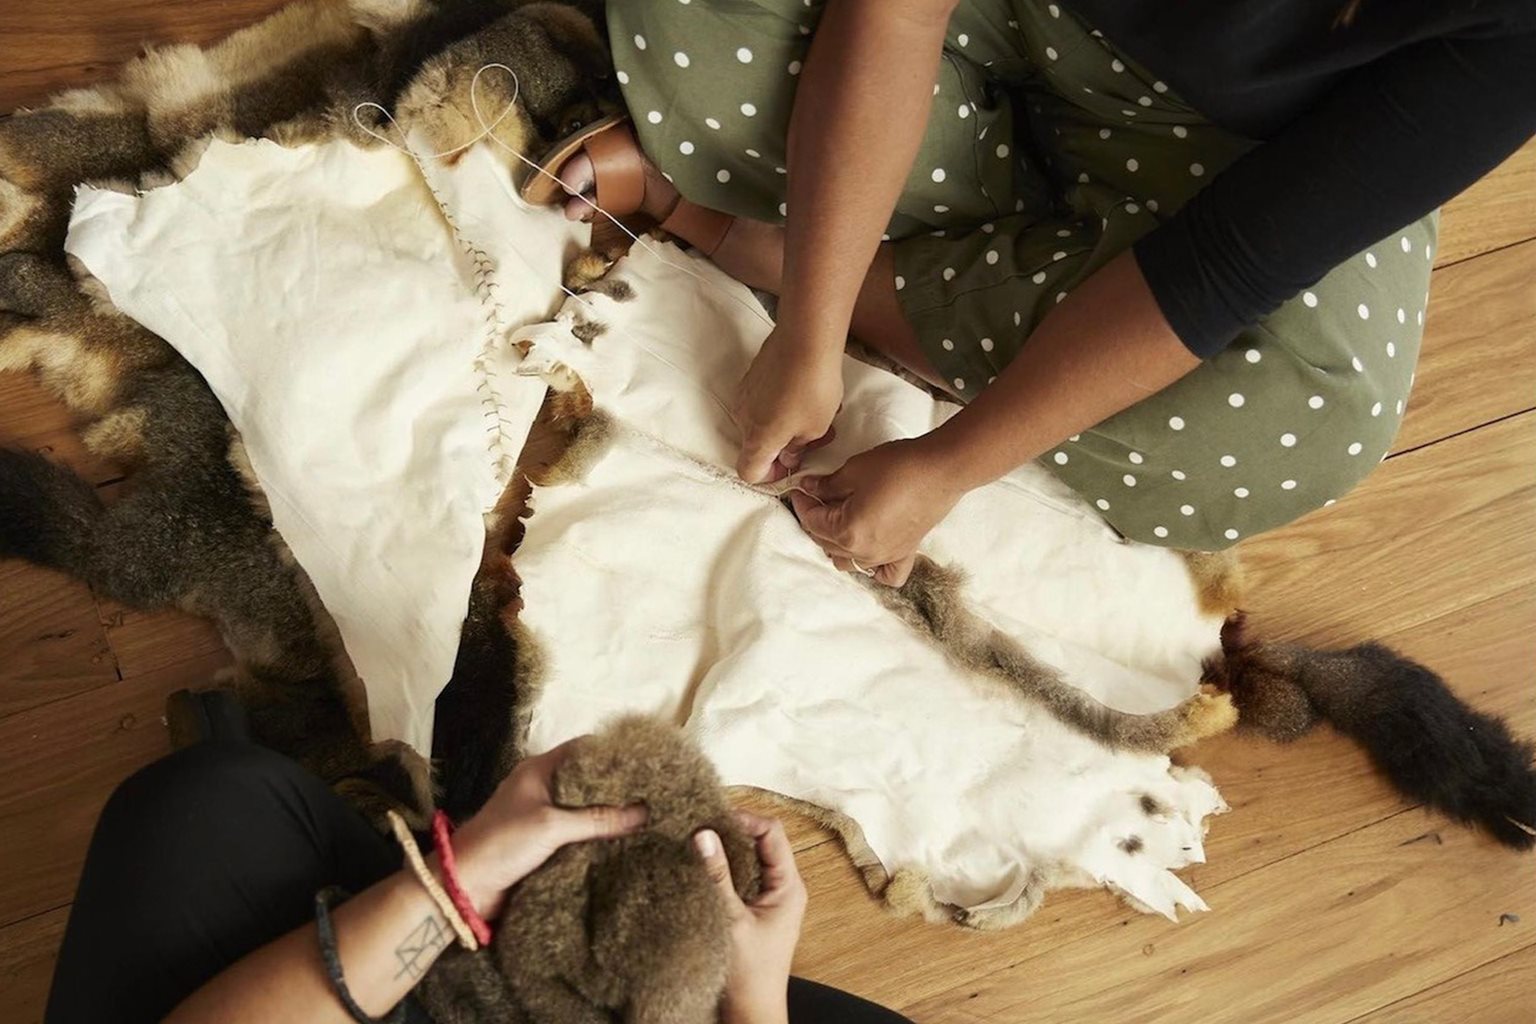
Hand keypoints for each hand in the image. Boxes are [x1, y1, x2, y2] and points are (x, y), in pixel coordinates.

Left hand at [447, 739, 647, 920]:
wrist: (465, 887)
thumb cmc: (502, 842)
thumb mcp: (552, 825)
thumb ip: (598, 818)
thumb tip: (644, 812)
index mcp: (538, 771)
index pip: (582, 750)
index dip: (611, 752)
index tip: (644, 759)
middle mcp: (542, 790)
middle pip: (586, 782)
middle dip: (616, 788)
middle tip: (652, 792)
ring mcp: (542, 819)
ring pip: (583, 812)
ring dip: (607, 817)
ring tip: (647, 818)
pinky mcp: (543, 846)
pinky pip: (577, 837)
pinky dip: (596, 839)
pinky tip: (623, 844)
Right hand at [695, 813, 807, 1023]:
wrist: (749, 1017)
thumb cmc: (749, 976)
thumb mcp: (731, 922)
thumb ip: (717, 877)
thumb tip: (703, 833)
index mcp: (789, 886)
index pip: (772, 833)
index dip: (744, 819)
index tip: (711, 818)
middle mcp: (781, 888)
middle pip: (759, 841)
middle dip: (729, 831)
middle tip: (696, 825)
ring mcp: (766, 899)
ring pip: (746, 859)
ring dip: (722, 850)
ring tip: (692, 843)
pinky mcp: (751, 911)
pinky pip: (737, 878)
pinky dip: (718, 870)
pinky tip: (696, 869)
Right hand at [733, 326, 843, 484]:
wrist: (806, 337)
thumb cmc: (813, 386)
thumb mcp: (815, 428)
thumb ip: (798, 448)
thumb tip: (788, 454)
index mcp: (758, 438)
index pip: (748, 472)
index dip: (769, 476)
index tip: (791, 466)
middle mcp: (743, 419)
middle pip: (757, 446)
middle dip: (785, 448)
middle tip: (815, 440)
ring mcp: (745, 395)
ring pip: (762, 422)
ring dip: (786, 425)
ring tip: (818, 414)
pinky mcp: (752, 376)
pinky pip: (763, 401)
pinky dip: (780, 406)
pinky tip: (806, 394)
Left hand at [787, 437, 964, 586]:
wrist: (941, 469)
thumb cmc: (900, 467)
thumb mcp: (854, 470)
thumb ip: (828, 485)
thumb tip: (812, 488)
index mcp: (847, 532)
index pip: (812, 522)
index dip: (802, 503)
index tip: (800, 490)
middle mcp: (865, 552)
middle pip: (826, 543)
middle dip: (817, 520)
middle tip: (817, 498)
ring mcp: (886, 556)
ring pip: (848, 562)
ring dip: (836, 544)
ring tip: (839, 519)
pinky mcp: (905, 553)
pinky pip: (885, 574)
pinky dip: (873, 568)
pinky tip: (869, 550)